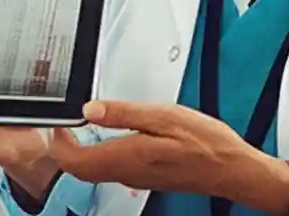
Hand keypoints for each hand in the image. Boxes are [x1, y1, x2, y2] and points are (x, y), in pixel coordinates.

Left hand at [49, 101, 288, 214]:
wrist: (231, 169)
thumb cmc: (205, 144)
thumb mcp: (163, 116)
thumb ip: (123, 113)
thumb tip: (90, 109)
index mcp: (127, 157)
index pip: (75, 162)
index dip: (59, 144)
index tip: (57, 123)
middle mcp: (128, 173)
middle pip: (81, 170)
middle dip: (65, 149)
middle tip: (63, 125)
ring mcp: (136, 178)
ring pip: (96, 171)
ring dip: (82, 151)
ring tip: (80, 126)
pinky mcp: (146, 177)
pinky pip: (113, 169)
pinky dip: (100, 153)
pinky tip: (109, 135)